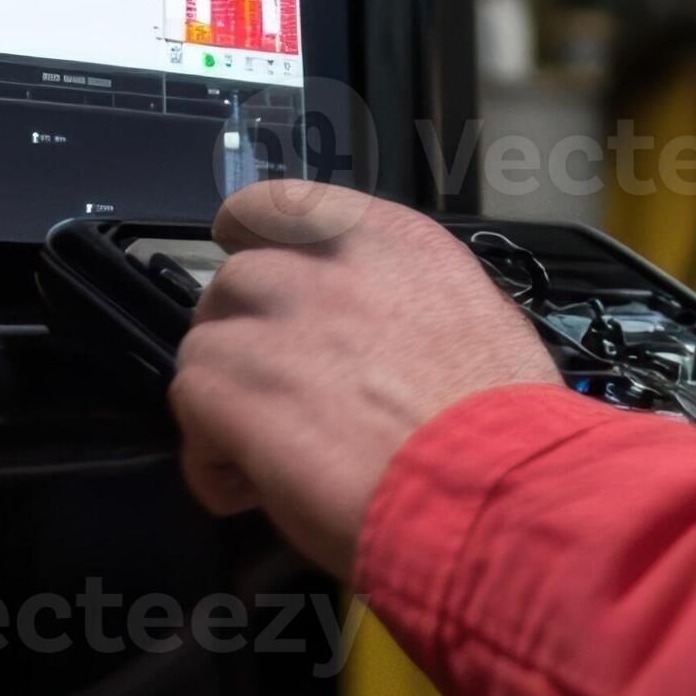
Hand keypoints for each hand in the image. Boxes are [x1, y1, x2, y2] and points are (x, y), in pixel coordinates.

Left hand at [169, 183, 563, 578]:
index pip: (288, 207)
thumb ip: (417, 310)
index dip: (259, 246)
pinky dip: (211, 457)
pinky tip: (254, 488)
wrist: (495, 487)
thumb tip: (392, 342)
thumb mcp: (486, 328)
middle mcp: (330, 267)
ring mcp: (278, 321)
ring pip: (204, 344)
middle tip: (273, 394)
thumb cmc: (507, 433)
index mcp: (396, 244)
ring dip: (226, 400)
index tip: (260, 282)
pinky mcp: (235, 385)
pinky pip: (189, 405)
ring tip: (267, 456)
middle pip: (236, 277)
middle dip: (242, 337)